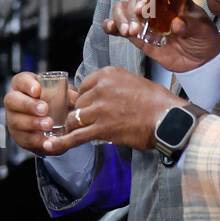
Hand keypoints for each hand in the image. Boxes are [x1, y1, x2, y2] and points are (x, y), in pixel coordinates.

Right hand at [4, 71, 78, 155]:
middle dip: (28, 105)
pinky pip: (24, 138)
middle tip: (44, 109)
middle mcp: (14, 101)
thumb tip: (79, 99)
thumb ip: (68, 96)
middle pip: (12, 100)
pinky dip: (37, 139)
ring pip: (16, 121)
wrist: (52, 129)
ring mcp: (13, 119)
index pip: (20, 81)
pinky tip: (47, 139)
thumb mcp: (62, 96)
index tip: (38, 90)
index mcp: (23, 86)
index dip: (27, 85)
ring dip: (33, 123)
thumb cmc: (55, 104)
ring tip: (49, 124)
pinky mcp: (18, 136)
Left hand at [55, 66, 186, 152]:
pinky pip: (75, 136)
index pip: (83, 86)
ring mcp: (99, 109)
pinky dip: (61, 142)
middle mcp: (100, 89)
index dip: (86, 99)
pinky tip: (49, 146)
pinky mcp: (101, 129)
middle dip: (81, 114)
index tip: (90, 107)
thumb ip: (113, 86)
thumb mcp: (133, 82)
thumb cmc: (157, 103)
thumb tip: (99, 96)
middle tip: (86, 122)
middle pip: (78, 103)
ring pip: (74, 119)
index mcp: (108, 74)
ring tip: (74, 133)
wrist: (170, 119)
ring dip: (73, 127)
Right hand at [104, 0, 219, 73]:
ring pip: (124, 11)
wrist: (201, 61)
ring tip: (128, 32)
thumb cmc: (204, 38)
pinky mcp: (138, 36)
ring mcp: (145, 21)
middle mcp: (156, 7)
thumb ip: (190, 25)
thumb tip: (177, 23)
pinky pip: (121, 28)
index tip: (144, 7)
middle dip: (132, 11)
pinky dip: (112, 26)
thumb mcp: (203, 29)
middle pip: (136, 0)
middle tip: (136, 26)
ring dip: (122, 19)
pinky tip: (109, 27)